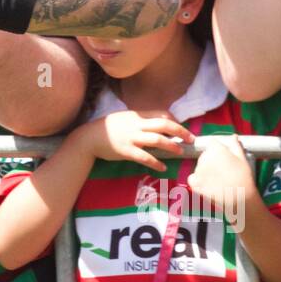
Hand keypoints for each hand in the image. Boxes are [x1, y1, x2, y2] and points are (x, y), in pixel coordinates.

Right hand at [78, 109, 192, 171]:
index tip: (182, 128)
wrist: (89, 137)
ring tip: (180, 152)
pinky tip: (162, 167)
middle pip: (163, 125)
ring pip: (156, 140)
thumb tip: (157, 126)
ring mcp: (131, 138)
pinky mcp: (126, 151)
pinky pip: (144, 157)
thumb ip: (140, 120)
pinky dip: (155, 162)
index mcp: (137, 115)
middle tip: (191, 139)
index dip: (174, 121)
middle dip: (180, 131)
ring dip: (171, 146)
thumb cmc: (109, 129)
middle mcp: (136, 125)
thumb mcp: (125, 119)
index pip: (161, 114)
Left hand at [187, 134, 257, 212]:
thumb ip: (235, 146)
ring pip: (199, 168)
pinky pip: (192, 179)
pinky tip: (208, 186)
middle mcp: (204, 157)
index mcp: (215, 148)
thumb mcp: (242, 159)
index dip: (218, 152)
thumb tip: (233, 136)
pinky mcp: (194, 183)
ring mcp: (198, 170)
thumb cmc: (243, 178)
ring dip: (205, 172)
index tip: (224, 161)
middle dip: (211, 162)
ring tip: (218, 182)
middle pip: (205, 156)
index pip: (212, 145)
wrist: (240, 199)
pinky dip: (198, 182)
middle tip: (223, 173)